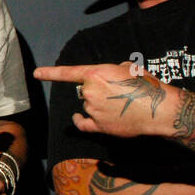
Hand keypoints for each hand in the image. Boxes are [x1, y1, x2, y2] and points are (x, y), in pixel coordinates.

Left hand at [34, 63, 177, 137]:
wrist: (158, 109)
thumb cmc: (146, 86)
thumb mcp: (129, 68)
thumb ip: (112, 70)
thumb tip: (109, 77)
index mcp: (96, 74)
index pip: (68, 73)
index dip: (50, 73)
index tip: (36, 73)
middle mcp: (90, 92)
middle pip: (85, 91)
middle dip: (96, 91)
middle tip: (118, 93)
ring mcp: (93, 110)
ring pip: (88, 106)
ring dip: (98, 105)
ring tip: (121, 105)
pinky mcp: (98, 126)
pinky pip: (83, 124)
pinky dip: (80, 121)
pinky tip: (78, 118)